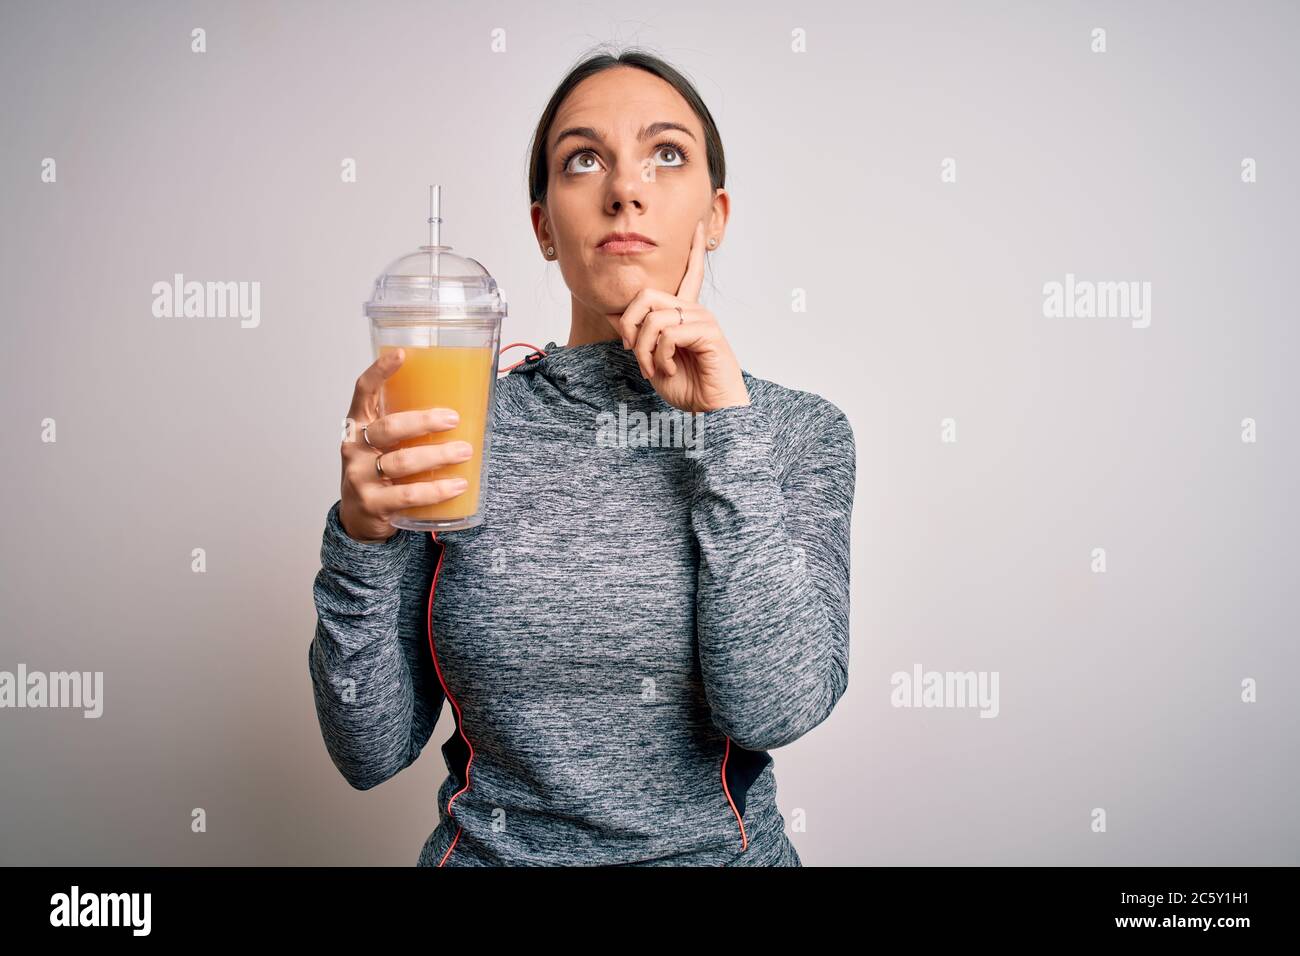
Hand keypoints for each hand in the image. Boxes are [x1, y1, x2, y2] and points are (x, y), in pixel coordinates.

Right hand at [338, 348, 472, 542]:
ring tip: (464, 451)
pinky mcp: (373, 504)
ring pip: (402, 462)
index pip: (363, 391)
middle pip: (389, 427)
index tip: (402, 354)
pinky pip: (408, 495)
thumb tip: (461, 405)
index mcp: (358, 425)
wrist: (359, 517)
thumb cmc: (380, 470)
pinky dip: (436, 490)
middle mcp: (354, 448)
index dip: (379, 371)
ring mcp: (360, 477)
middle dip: (424, 421)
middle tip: (454, 419)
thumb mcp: (385, 443)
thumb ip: (407, 425)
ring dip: (438, 455)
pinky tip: (457, 485)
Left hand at [609, 220, 749, 412]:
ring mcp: (703, 319)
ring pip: (653, 318)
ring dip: (643, 349)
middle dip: (629, 325)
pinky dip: (658, 356)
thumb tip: (615, 315)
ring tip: (651, 368)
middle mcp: (695, 310)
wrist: (710, 412)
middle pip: (647, 296)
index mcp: (685, 313)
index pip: (690, 274)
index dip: (694, 250)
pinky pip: (668, 334)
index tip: (698, 226)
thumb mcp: (652, 359)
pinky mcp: (708, 332)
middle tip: (633, 352)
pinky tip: (666, 370)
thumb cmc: (687, 388)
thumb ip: (638, 336)